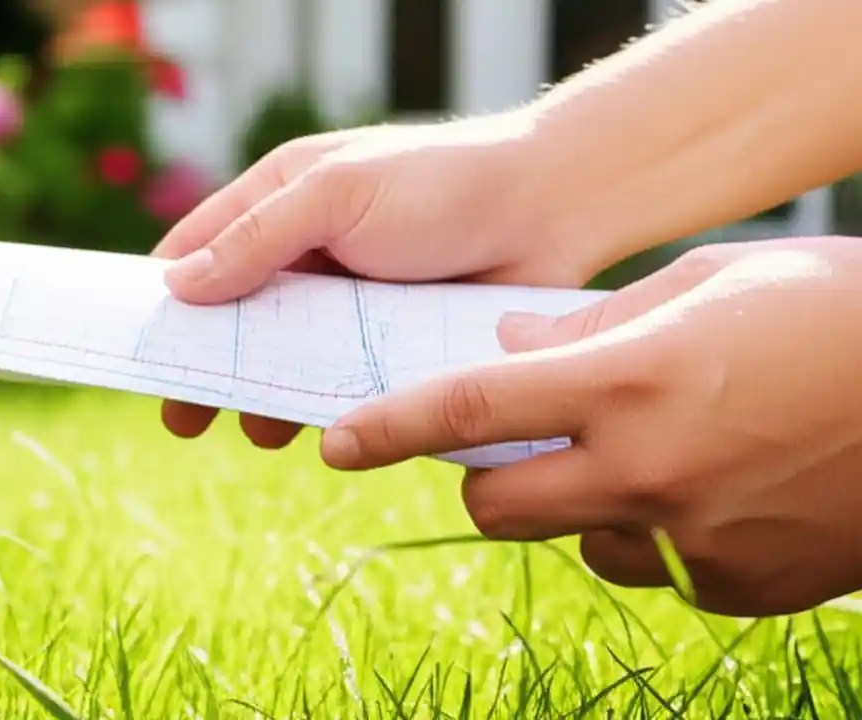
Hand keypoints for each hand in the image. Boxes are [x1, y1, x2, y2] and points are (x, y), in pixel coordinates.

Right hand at [152, 116, 600, 448]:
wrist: (555, 212)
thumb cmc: (444, 183)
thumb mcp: (337, 194)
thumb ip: (256, 237)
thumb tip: (177, 285)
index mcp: (282, 201)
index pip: (198, 250)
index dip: (163, 298)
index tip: (132, 348)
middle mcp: (306, 254)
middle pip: (234, 318)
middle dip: (206, 366)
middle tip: (182, 419)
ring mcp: (346, 302)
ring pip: (283, 359)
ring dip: (262, 395)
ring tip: (257, 429)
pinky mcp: (387, 342)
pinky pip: (338, 381)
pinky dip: (319, 405)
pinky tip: (316, 431)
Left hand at [320, 237, 861, 616]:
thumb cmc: (834, 311)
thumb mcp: (709, 282)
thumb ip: (593, 327)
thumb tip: (510, 353)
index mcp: (633, 382)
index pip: (473, 413)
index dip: (390, 428)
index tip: (337, 441)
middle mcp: (649, 471)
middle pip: (499, 508)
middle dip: (487, 484)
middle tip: (519, 448)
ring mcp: (694, 540)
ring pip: (580, 544)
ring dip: (588, 508)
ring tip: (661, 455)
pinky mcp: (739, 588)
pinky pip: (662, 570)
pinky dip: (666, 535)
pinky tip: (721, 489)